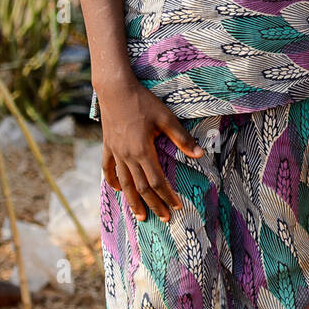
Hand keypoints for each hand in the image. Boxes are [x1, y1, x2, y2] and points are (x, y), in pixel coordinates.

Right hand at [99, 82, 199, 221]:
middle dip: (153, 204)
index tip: (177, 207)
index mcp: (143, 151)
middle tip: (163, 218)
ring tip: (140, 215)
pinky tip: (117, 190)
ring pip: (124, 183)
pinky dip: (112, 181)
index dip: (167, 196)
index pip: (157, 181)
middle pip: (141, 187)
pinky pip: (108, 168)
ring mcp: (115, 152)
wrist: (115, 89)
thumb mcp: (166, 118)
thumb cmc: (144, 102)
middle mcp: (127, 156)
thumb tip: (201, 154)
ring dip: (132, 201)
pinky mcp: (107, 146)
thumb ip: (182, 138)